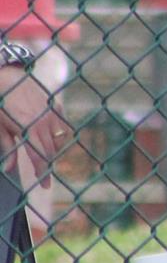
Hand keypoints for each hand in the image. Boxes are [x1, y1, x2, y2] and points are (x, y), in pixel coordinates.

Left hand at [0, 63, 65, 189]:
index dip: (43, 174)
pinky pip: (63, 127)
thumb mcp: (1, 127)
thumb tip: (9, 169)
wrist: (7, 76)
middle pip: (51, 151)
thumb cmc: (0, 103)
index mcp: (29, 130)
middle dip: (47, 165)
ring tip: (43, 153)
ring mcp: (53, 114)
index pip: (40, 158)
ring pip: (59, 140)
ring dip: (52, 149)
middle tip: (44, 175)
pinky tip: (51, 137)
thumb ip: (9, 148)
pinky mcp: (57, 107)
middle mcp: (45, 123)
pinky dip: (59, 135)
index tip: (45, 186)